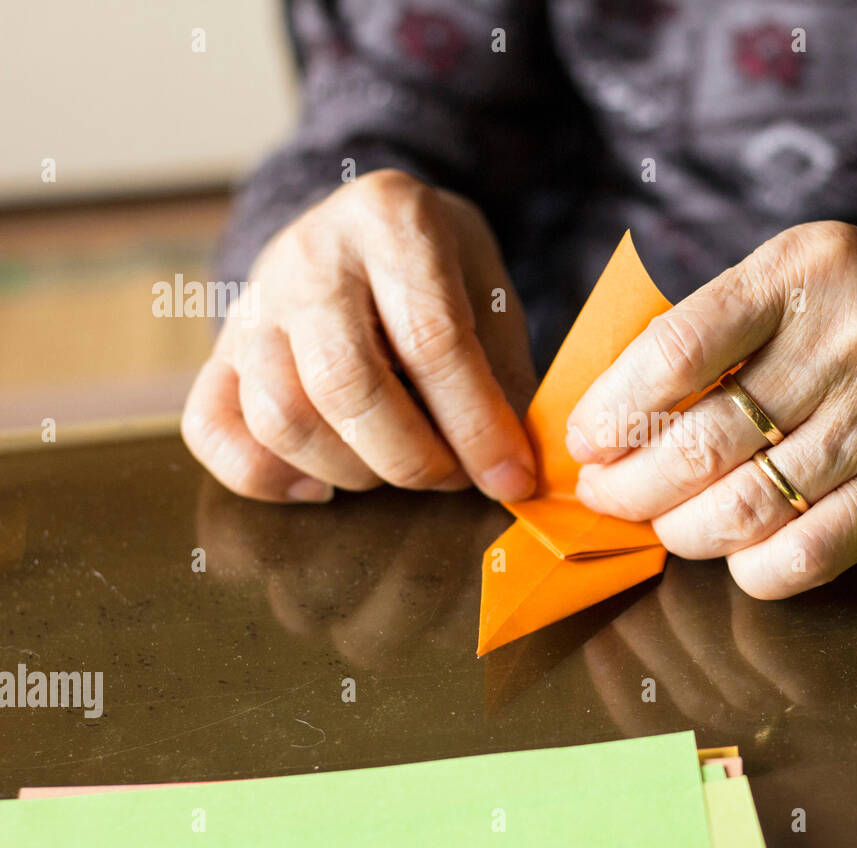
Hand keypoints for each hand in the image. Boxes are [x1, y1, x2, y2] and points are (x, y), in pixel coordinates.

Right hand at [183, 170, 537, 503]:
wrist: (364, 230)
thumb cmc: (441, 273)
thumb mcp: (490, 295)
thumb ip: (503, 376)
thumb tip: (511, 474)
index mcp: (392, 219)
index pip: (432, 340)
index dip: (476, 426)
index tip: (511, 479)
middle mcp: (309, 255)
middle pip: (345, 384)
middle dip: (412, 459)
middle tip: (452, 477)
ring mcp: (253, 303)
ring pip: (279, 416)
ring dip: (350, 471)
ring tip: (397, 466)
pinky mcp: (219, 349)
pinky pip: (210, 429)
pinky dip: (268, 477)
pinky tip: (321, 484)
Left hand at [565, 187, 856, 598]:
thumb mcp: (818, 271)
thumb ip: (733, 326)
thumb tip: (628, 407)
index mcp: (800, 272)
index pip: (674, 351)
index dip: (613, 411)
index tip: (587, 441)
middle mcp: (843, 339)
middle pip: (700, 440)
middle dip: (631, 486)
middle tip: (606, 497)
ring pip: (747, 502)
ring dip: (683, 532)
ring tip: (664, 529)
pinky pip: (814, 548)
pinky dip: (758, 569)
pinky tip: (738, 561)